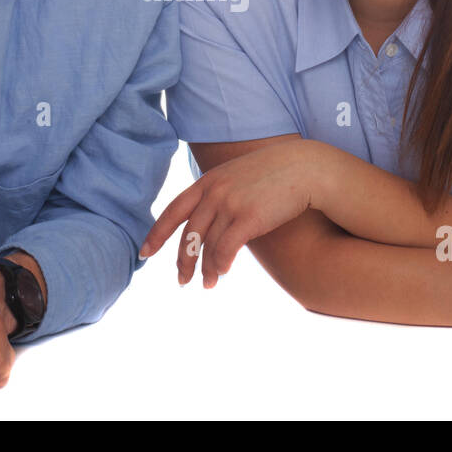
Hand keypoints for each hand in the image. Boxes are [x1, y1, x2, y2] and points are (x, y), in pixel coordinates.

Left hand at [139, 138, 335, 287]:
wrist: (306, 167)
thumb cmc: (276, 174)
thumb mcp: (239, 175)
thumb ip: (220, 192)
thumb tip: (210, 219)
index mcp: (208, 180)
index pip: (173, 210)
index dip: (157, 234)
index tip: (145, 253)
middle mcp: (214, 191)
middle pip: (188, 234)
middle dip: (182, 261)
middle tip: (181, 281)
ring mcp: (230, 204)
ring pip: (207, 246)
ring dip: (206, 270)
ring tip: (207, 284)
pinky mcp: (248, 218)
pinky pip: (225, 250)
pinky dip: (220, 266)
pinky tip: (222, 274)